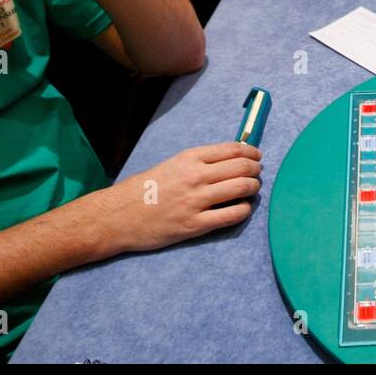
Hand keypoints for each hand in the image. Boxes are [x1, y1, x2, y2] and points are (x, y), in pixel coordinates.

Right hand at [101, 143, 261, 252]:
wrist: (118, 215)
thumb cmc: (145, 188)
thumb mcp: (172, 164)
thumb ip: (200, 161)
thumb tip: (232, 158)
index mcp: (190, 157)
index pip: (234, 149)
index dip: (252, 153)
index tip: (257, 156)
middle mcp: (196, 176)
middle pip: (242, 168)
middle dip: (256, 170)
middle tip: (257, 174)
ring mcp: (196, 201)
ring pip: (242, 189)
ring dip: (253, 188)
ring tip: (252, 190)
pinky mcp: (194, 225)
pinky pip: (232, 215)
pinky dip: (244, 210)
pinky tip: (242, 208)